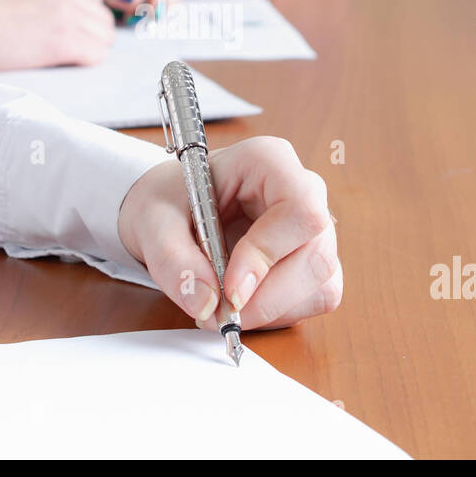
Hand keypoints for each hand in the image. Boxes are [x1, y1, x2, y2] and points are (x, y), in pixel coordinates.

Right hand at [0, 0, 114, 70]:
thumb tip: (53, 19)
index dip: (83, 15)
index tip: (71, 29)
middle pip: (101, 13)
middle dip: (91, 32)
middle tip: (71, 48)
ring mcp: (69, 11)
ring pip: (104, 34)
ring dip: (90, 47)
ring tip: (65, 57)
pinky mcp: (66, 38)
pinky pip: (96, 53)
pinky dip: (85, 61)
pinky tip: (64, 63)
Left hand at [117, 137, 340, 329]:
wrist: (173, 210)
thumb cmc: (169, 201)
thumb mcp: (153, 222)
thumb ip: (173, 261)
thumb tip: (206, 304)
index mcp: (268, 162)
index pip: (299, 209)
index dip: (268, 254)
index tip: (230, 289)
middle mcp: (303, 190)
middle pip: (317, 254)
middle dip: (268, 297)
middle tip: (220, 313)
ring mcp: (314, 228)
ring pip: (322, 283)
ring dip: (273, 309)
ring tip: (224, 306)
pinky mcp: (314, 261)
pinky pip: (317, 298)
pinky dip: (280, 314)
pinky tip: (245, 304)